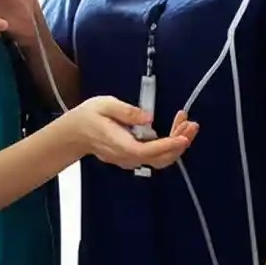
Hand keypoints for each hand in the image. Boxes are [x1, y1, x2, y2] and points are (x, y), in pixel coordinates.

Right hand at [60, 96, 197, 170]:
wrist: (74, 134)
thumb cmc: (88, 118)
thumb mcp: (105, 105)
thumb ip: (126, 111)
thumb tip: (147, 117)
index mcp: (121, 145)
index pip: (149, 150)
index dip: (169, 145)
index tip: (184, 136)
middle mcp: (128, 157)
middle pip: (161, 159)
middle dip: (180, 143)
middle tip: (191, 124)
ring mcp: (131, 160)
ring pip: (161, 159)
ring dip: (177, 143)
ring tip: (186, 123)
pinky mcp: (134, 157)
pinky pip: (156, 155)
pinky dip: (169, 144)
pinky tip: (175, 129)